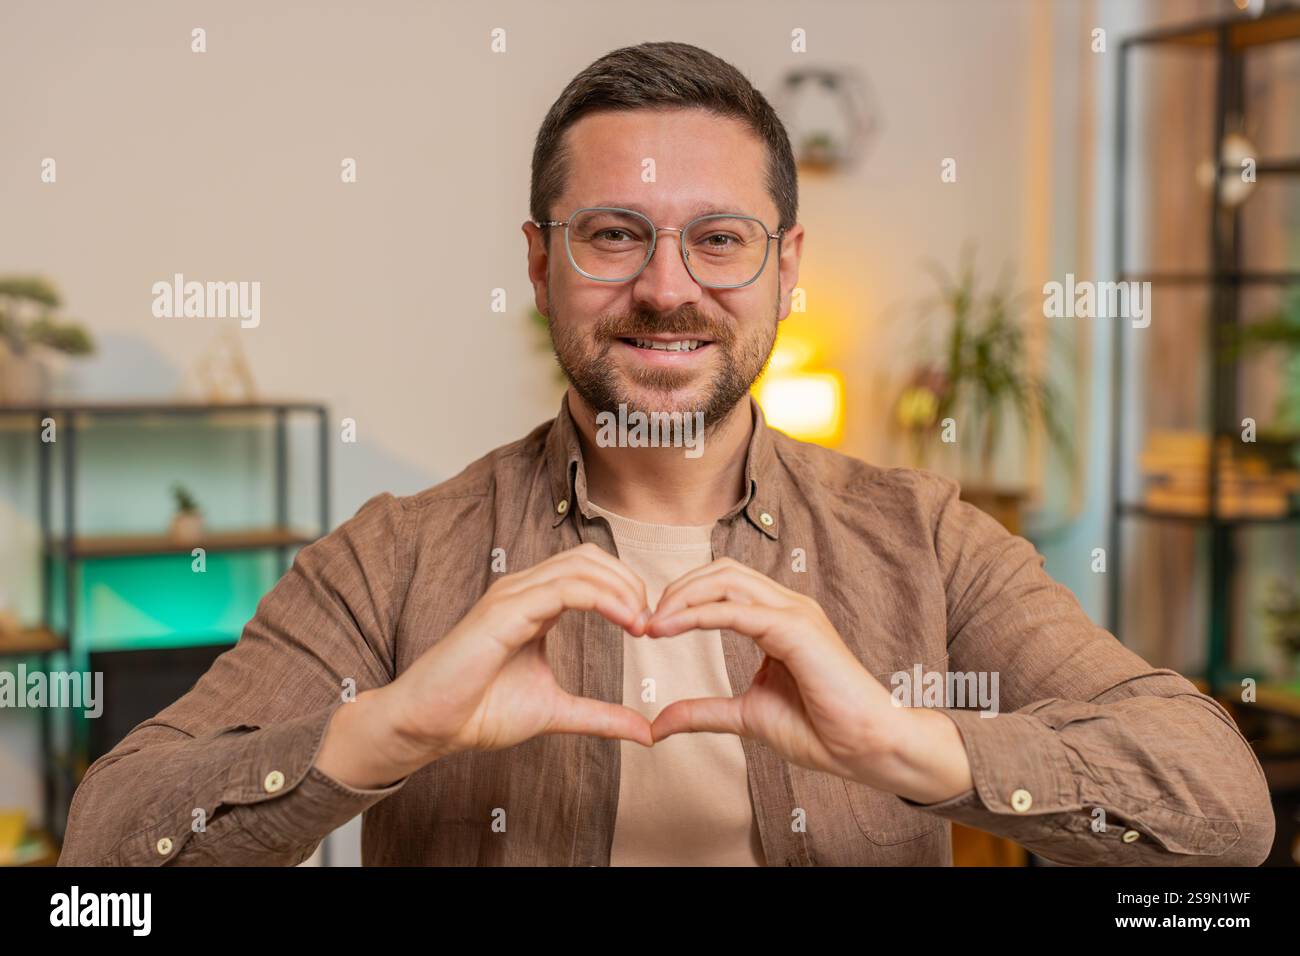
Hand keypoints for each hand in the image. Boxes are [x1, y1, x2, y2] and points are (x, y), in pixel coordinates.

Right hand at [317, 543, 652, 788]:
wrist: (429, 726)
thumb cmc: (479, 712)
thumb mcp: (555, 711)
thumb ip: (600, 716)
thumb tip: (645, 732)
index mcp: (534, 604)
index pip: (590, 571)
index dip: (627, 590)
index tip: (650, 628)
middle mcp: (523, 590)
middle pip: (591, 559)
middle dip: (630, 583)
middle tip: (653, 622)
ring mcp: (512, 595)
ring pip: (581, 567)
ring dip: (622, 589)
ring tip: (643, 623)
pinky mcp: (504, 610)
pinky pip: (565, 589)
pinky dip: (603, 599)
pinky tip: (627, 622)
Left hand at [645, 558, 971, 803]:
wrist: (867, 748)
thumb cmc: (821, 730)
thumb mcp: (746, 716)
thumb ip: (704, 712)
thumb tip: (659, 723)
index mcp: (778, 618)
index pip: (723, 584)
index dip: (681, 598)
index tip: (648, 626)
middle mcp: (787, 606)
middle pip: (720, 571)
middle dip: (676, 589)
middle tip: (643, 621)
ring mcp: (794, 612)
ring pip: (726, 580)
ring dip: (681, 597)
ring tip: (652, 623)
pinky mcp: (796, 629)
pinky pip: (736, 610)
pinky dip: (698, 614)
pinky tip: (670, 628)